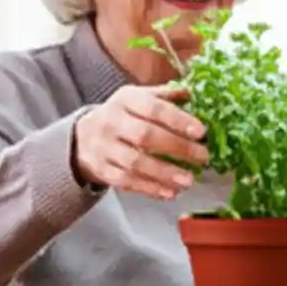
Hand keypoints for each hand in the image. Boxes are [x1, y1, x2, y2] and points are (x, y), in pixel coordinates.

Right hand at [72, 85, 208, 198]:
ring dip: (165, 173)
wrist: (84, 135)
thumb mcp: (139, 98)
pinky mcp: (101, 170)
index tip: (201, 131)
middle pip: (145, 136)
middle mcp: (111, 122)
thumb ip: (165, 97)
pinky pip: (126, 181)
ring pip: (135, 163)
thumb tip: (194, 93)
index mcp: (125, 100)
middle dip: (178, 148)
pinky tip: (170, 192)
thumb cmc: (123, 115)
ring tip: (189, 180)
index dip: (178, 120)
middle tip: (202, 157)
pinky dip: (150, 188)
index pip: (153, 108)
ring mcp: (103, 147)